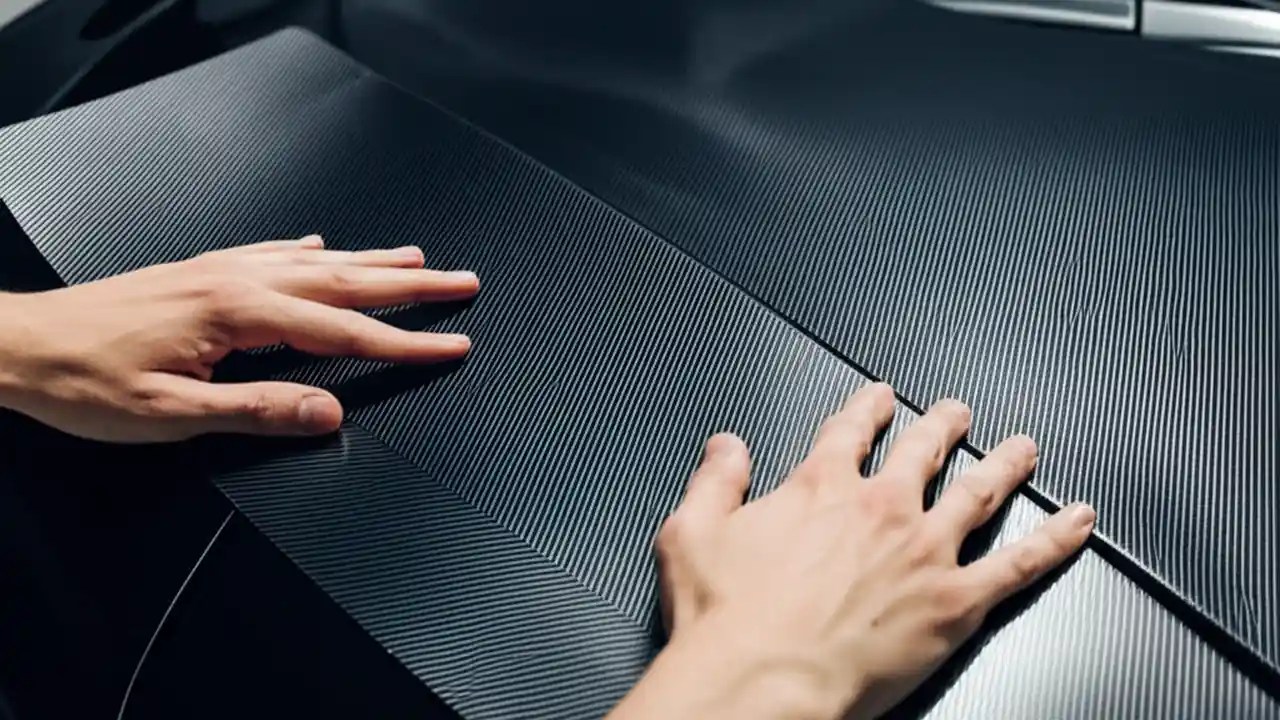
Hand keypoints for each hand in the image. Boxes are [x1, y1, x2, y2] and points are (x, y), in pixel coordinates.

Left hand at [0, 236, 478, 442]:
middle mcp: (237, 281)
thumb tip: (329, 414)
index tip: (453, 344)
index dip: (407, 342)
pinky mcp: (200, 272)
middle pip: (347, 281)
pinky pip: (272, 251)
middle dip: (413, 285)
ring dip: (372, 260)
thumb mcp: (172, 414)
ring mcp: (219, 270)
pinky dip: (309, 250)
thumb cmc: (86, 384)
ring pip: (317, 261)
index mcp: (239, 314)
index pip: (346, 333)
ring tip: (418, 258)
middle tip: (463, 282)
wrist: (19, 348)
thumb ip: (258, 410)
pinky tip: (321, 246)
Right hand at [609, 383, 1093, 719]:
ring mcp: (925, 551)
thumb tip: (725, 446)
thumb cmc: (727, 618)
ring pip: (978, 493)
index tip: (880, 397)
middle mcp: (880, 507)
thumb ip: (714, 481)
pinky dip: (1056, 539)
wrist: (764, 680)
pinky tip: (1080, 520)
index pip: (850, 432)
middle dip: (943, 427)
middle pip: (922, 452)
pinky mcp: (956, 602)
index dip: (867, 409)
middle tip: (957, 413)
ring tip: (1024, 448)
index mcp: (820, 487)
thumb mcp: (691, 533)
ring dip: (1004, 465)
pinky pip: (1020, 562)